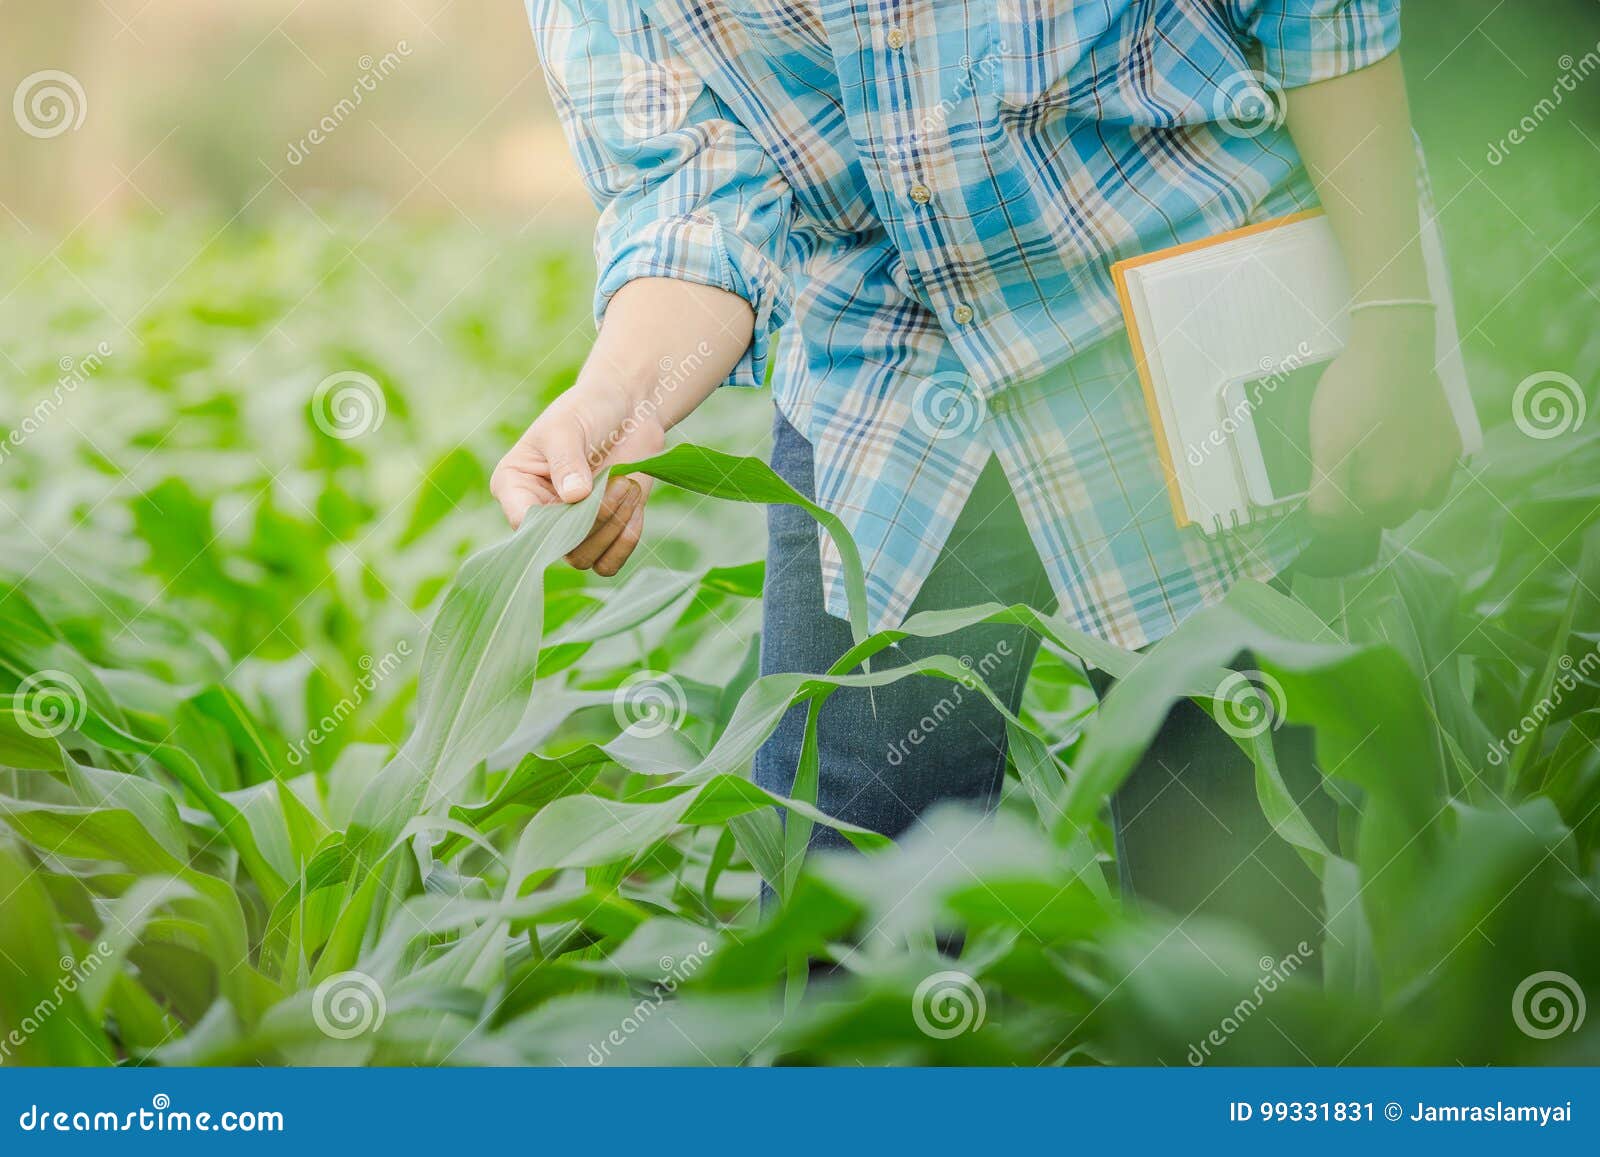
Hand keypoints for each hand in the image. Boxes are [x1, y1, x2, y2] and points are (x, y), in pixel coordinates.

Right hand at [490, 380, 663, 575]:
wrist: (628, 409)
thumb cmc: (587, 410)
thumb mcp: (567, 428)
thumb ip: (566, 461)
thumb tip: (573, 497)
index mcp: (515, 486)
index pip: (522, 522)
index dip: (550, 522)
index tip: (579, 497)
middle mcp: (539, 514)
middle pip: (558, 545)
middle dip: (594, 519)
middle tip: (618, 481)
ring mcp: (572, 527)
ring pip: (585, 558)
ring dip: (613, 527)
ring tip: (627, 484)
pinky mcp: (603, 534)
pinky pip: (609, 562)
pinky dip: (626, 540)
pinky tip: (634, 504)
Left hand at [1307, 312, 1461, 533]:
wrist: (1395, 351)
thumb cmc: (1353, 398)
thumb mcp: (1326, 445)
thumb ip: (1327, 492)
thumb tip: (1324, 522)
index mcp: (1382, 496)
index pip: (1339, 524)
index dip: (1320, 511)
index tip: (1314, 490)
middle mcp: (1417, 494)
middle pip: (1375, 519)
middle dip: (1355, 507)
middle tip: (1341, 477)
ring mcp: (1439, 473)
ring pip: (1408, 505)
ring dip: (1389, 497)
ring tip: (1372, 468)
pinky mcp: (1452, 450)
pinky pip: (1433, 482)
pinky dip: (1417, 480)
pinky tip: (1402, 457)